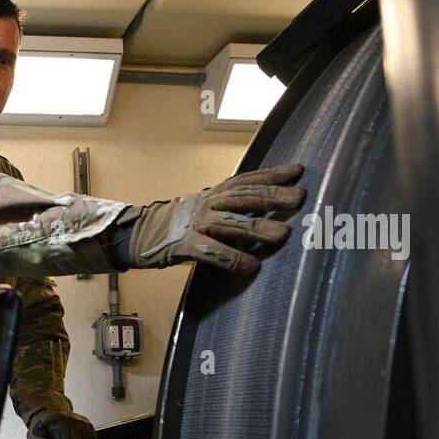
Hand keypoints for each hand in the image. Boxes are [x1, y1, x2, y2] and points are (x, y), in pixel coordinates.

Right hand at [110, 164, 306, 275]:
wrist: (139, 234)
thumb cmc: (178, 224)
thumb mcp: (205, 207)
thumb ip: (230, 208)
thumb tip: (265, 208)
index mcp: (214, 194)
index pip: (246, 180)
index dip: (272, 175)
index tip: (297, 171)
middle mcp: (207, 204)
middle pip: (244, 197)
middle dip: (272, 197)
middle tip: (299, 198)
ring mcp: (196, 224)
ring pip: (232, 223)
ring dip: (258, 228)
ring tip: (283, 235)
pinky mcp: (186, 246)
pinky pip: (213, 252)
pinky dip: (233, 260)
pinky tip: (250, 266)